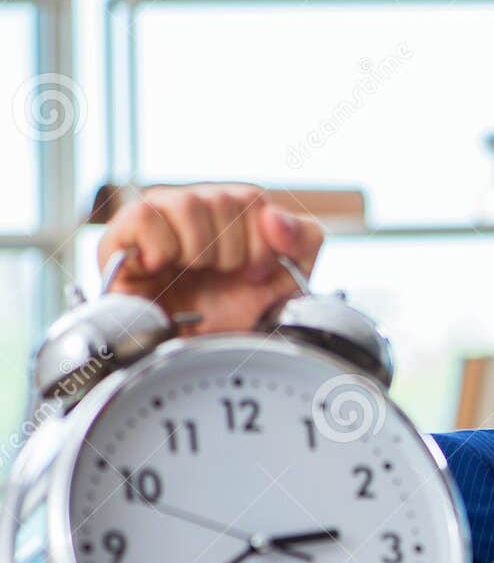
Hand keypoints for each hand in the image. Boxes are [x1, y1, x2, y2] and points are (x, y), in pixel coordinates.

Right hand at [97, 184, 323, 333]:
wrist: (200, 362)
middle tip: (222, 278)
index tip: (254, 275)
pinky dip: (162, 245)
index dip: (260, 244)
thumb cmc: (239, 317)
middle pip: (223, 200)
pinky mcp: (121, 240)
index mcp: (231, 214)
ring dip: (202, 250)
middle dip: (233, 252)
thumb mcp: (290, 279)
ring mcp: (158, 220)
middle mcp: (193, 210)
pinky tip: (165, 267)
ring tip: (195, 274)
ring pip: (189, 204)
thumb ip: (303, 238)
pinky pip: (144, 216)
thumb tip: (274, 215)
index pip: (251, 199)